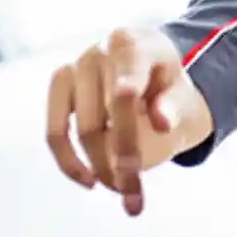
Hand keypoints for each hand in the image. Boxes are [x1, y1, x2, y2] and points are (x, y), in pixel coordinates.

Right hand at [45, 27, 206, 215]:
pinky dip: (70, 162)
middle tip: (134, 192)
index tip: (132, 167)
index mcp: (133, 44)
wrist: (150, 67)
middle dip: (120, 160)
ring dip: (100, 167)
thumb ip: (175, 106)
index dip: (127, 132)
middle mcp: (99, 51)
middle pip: (104, 117)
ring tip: (122, 191)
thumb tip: (162, 123)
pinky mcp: (60, 86)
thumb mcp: (181, 92)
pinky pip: (55, 132)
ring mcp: (75, 66)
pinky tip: (89, 181)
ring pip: (80, 130)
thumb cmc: (167, 83)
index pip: (125, 91)